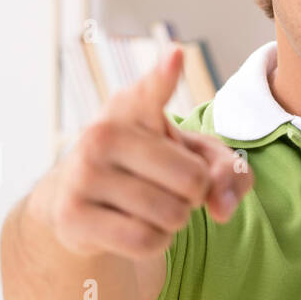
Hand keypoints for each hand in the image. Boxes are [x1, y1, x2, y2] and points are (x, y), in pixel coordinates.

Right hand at [48, 45, 253, 258]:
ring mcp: (82, 173)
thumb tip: (219, 207)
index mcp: (132, 108)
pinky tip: (138, 228)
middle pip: (192, 180)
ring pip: (170, 215)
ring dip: (175, 222)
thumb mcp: (195, 158)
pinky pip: (146, 241)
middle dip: (195, 195)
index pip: (151, 91)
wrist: (86, 204)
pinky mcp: (72, 215)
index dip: (164, 77)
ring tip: (152, 207)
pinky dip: (156, 242)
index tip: (176, 57)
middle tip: (171, 189)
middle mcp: (102, 134)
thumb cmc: (153, 171)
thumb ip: (228, 172)